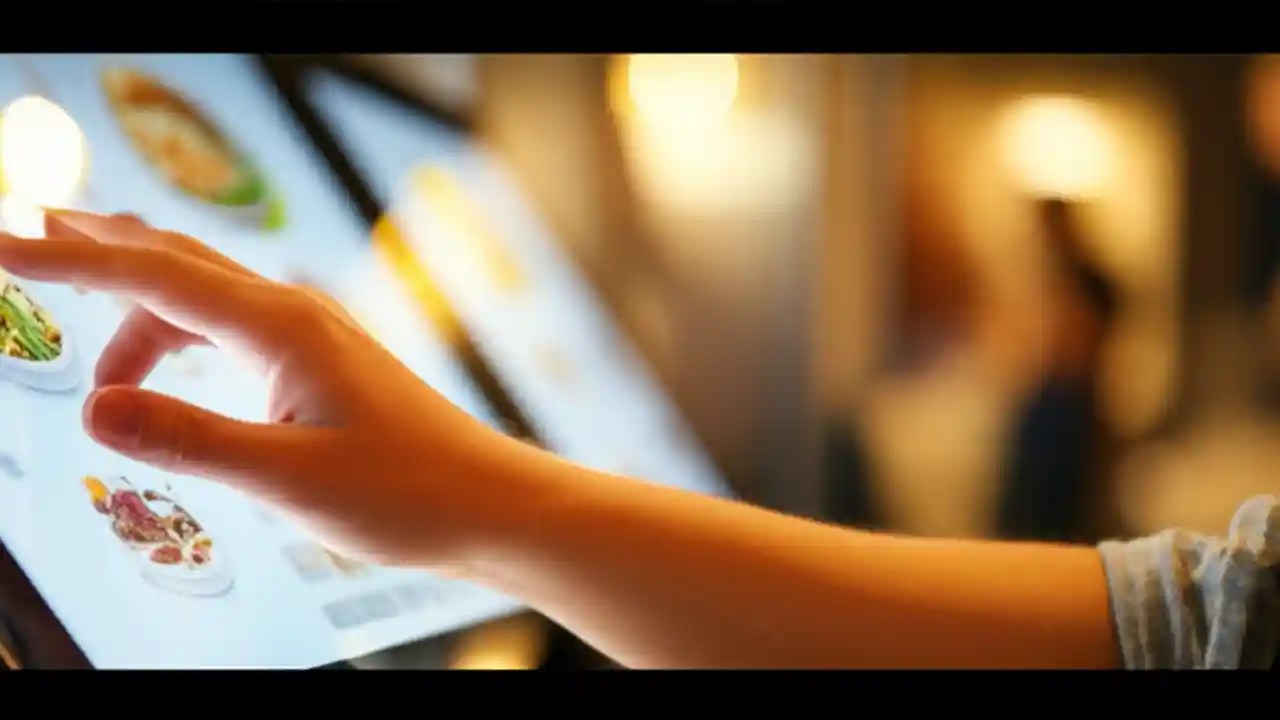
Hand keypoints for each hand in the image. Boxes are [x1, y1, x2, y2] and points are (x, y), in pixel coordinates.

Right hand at [0, 210, 552, 570]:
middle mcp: (295, 315)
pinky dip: (183, 341)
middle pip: (176, 264)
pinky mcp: (323, 363)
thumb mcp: (286, 478)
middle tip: (26, 245)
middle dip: (97, 253)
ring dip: (140, 321)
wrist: (488, 503)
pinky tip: (169, 371)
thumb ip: (188, 439)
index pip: (152, 276)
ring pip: (205, 301)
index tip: (0, 247)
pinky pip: (234, 331)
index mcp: (281, 328)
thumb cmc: (407, 493)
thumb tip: (94, 409)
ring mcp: (313, 335)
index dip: (66, 260)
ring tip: (101, 379)